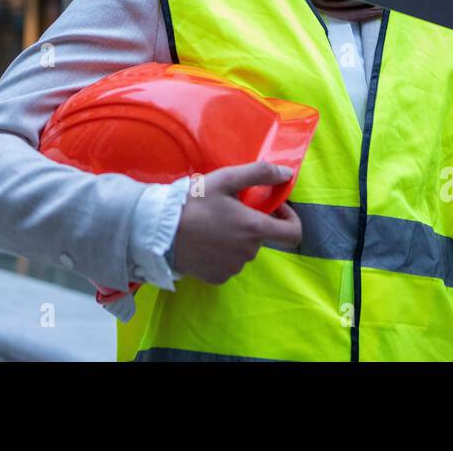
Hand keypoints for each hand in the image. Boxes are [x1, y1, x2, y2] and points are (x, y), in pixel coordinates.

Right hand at [171, 162, 302, 284]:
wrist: (159, 231)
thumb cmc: (193, 202)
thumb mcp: (225, 179)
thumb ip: (260, 173)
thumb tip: (286, 173)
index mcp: (255, 229)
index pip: (293, 233)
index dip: (289, 218)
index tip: (273, 207)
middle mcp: (249, 253)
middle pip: (262, 238)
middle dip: (252, 223)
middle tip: (229, 209)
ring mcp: (233, 268)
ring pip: (244, 250)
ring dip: (237, 238)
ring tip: (213, 224)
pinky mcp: (218, 278)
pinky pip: (228, 264)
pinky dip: (223, 253)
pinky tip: (205, 241)